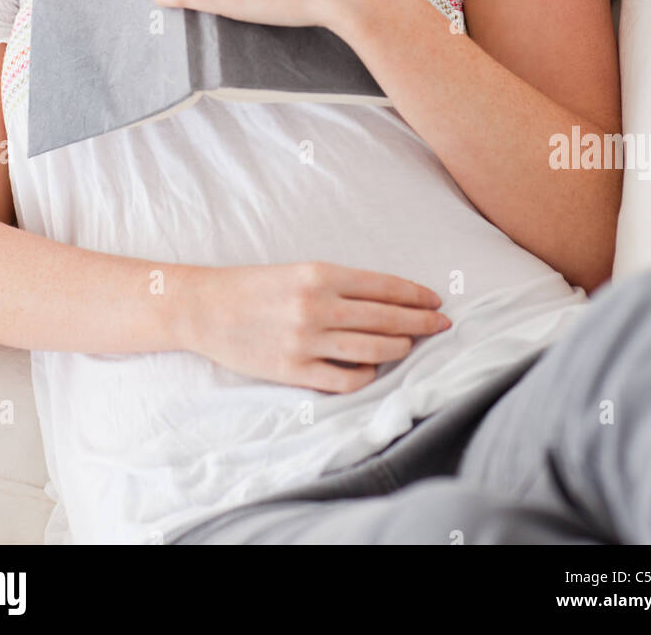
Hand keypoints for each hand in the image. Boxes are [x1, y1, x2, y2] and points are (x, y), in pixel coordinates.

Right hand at [187, 260, 451, 393]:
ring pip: (372, 348)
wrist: (207, 308)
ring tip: (412, 344)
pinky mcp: (294, 370)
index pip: (382, 286)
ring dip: (400, 346)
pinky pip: (346, 378)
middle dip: (421, 321)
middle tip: (443, 324)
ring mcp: (306, 341)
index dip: (415, 294)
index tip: (435, 300)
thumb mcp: (299, 272)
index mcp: (320, 274)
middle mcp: (316, 306)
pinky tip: (374, 367)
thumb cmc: (255, 286)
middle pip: (385, 317)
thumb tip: (387, 302)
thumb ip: (339, 286)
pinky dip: (367, 374)